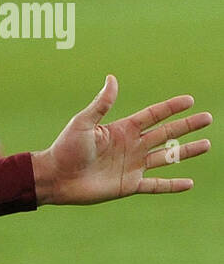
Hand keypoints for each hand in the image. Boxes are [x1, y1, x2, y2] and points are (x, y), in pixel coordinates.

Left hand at [31, 75, 211, 205]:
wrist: (55, 177)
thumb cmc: (65, 148)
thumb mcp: (83, 122)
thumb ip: (101, 104)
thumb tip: (112, 78)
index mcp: (121, 130)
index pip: (152, 116)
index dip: (171, 108)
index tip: (190, 100)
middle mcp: (131, 146)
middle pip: (166, 133)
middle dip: (187, 126)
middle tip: (208, 118)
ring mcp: (132, 166)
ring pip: (167, 157)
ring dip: (187, 151)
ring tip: (207, 144)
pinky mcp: (129, 185)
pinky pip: (156, 185)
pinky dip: (172, 185)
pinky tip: (189, 183)